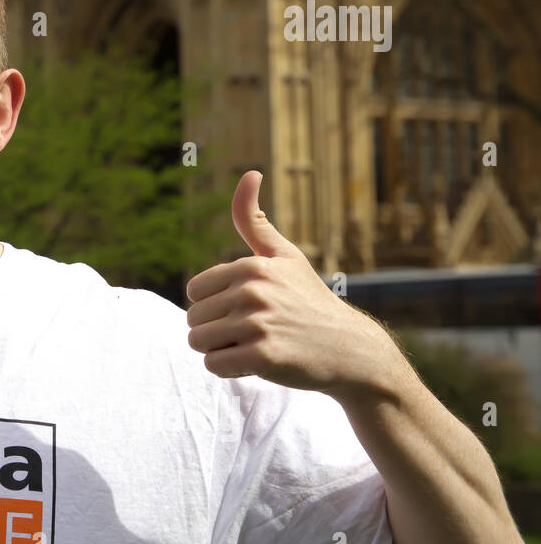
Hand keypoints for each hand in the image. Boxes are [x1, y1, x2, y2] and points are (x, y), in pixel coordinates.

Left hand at [184, 171, 402, 398]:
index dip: (215, 306)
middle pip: (193, 319)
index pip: (194, 292)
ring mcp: (257, 324)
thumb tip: (249, 173)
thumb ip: (255, 221)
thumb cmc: (309, 300)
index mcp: (251, 267)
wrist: (350, 349)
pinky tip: (259, 363)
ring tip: (254, 346)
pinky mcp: (262, 357)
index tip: (246, 309)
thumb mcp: (285, 256)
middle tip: (254, 332)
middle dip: (216, 331)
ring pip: (198, 343)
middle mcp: (252, 292)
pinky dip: (230, 369)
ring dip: (220, 351)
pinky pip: (213, 365)